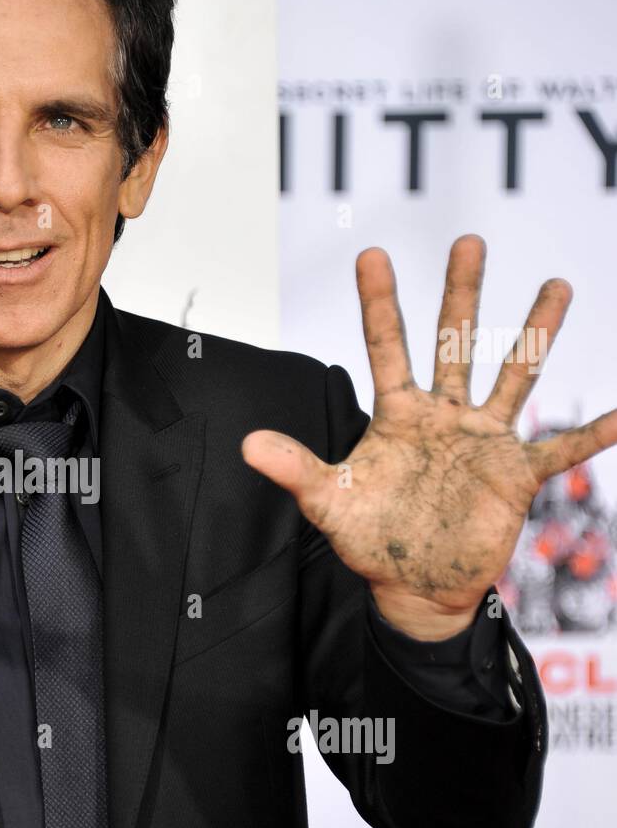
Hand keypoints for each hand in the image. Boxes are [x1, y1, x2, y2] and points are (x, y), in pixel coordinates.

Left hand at [241, 234, 616, 640]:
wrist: (415, 587)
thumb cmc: (372, 540)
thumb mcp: (328, 502)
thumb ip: (295, 468)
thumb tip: (246, 444)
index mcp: (397, 415)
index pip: (386, 347)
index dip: (379, 302)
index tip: (372, 253)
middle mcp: (443, 416)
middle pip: (454, 342)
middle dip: (461, 293)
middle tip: (469, 240)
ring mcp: (483, 441)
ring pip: (513, 375)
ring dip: (534, 334)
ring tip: (556, 285)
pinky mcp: (514, 475)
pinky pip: (562, 450)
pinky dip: (594, 434)